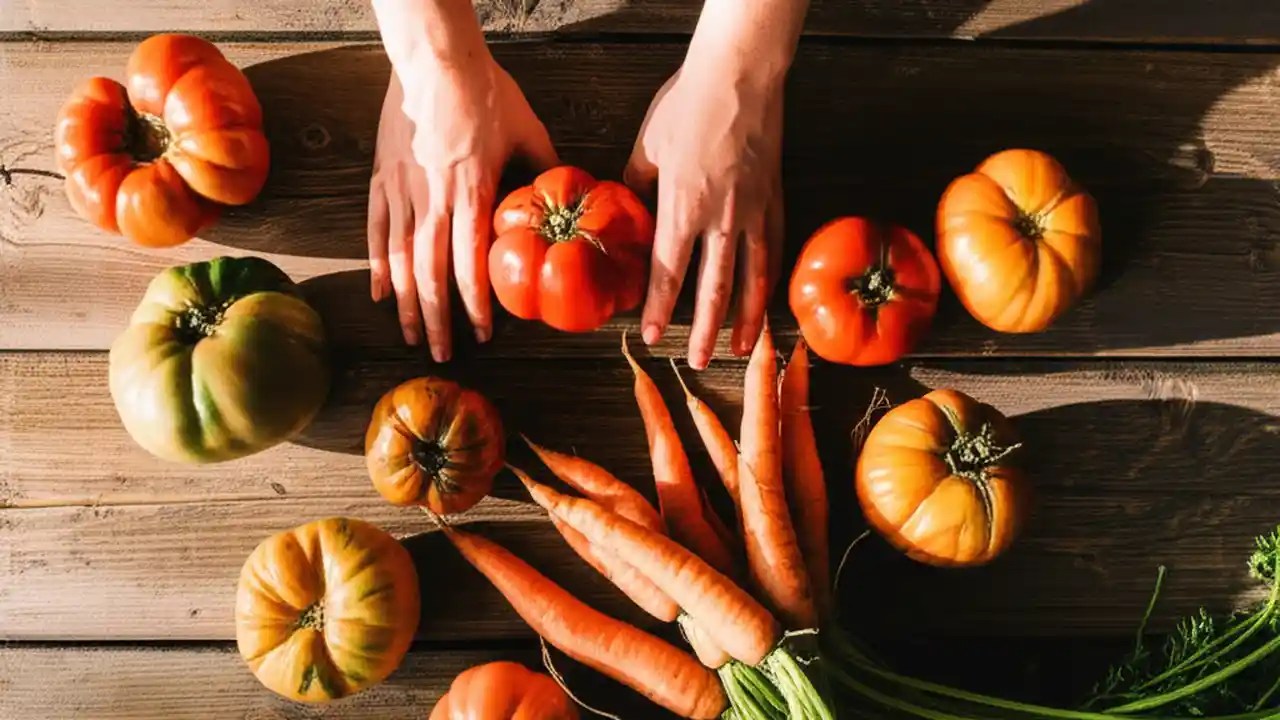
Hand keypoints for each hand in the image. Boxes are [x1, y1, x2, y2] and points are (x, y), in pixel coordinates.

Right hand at [367, 56, 556, 361]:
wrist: (436, 60)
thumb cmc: (484, 91)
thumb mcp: (528, 130)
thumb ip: (544, 168)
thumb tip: (563, 198)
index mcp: (473, 192)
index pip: (470, 263)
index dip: (475, 304)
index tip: (482, 334)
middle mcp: (434, 199)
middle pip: (431, 273)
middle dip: (437, 319)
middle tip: (443, 354)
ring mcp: (403, 190)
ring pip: (401, 259)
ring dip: (407, 303)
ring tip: (411, 336)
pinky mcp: (382, 178)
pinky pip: (376, 230)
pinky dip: (378, 264)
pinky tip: (381, 293)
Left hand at [624, 61, 785, 369]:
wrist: (740, 76)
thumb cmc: (687, 106)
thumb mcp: (646, 148)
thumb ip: (637, 189)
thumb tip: (631, 216)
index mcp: (682, 207)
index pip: (668, 273)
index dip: (659, 309)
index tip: (653, 335)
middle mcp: (721, 219)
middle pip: (714, 290)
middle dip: (705, 331)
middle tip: (699, 361)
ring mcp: (754, 212)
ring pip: (753, 279)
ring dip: (745, 319)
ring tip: (741, 349)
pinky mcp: (775, 200)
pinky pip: (774, 252)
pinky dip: (770, 282)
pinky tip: (765, 302)